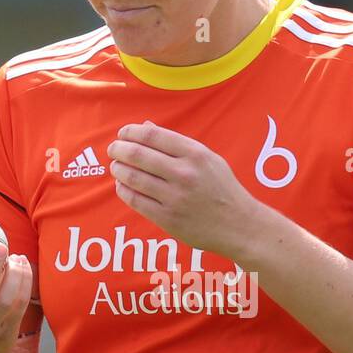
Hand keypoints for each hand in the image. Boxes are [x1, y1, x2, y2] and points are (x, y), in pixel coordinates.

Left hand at [106, 120, 258, 256]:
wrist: (239, 226)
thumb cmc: (223, 189)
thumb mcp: (208, 159)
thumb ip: (177, 144)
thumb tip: (145, 127)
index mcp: (195, 154)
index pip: (152, 135)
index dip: (131, 132)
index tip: (123, 134)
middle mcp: (184, 174)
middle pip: (138, 155)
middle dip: (119, 149)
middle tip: (113, 149)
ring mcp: (174, 197)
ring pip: (133, 178)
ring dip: (118, 170)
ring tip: (116, 167)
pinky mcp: (167, 218)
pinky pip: (136, 200)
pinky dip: (123, 190)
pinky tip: (121, 186)